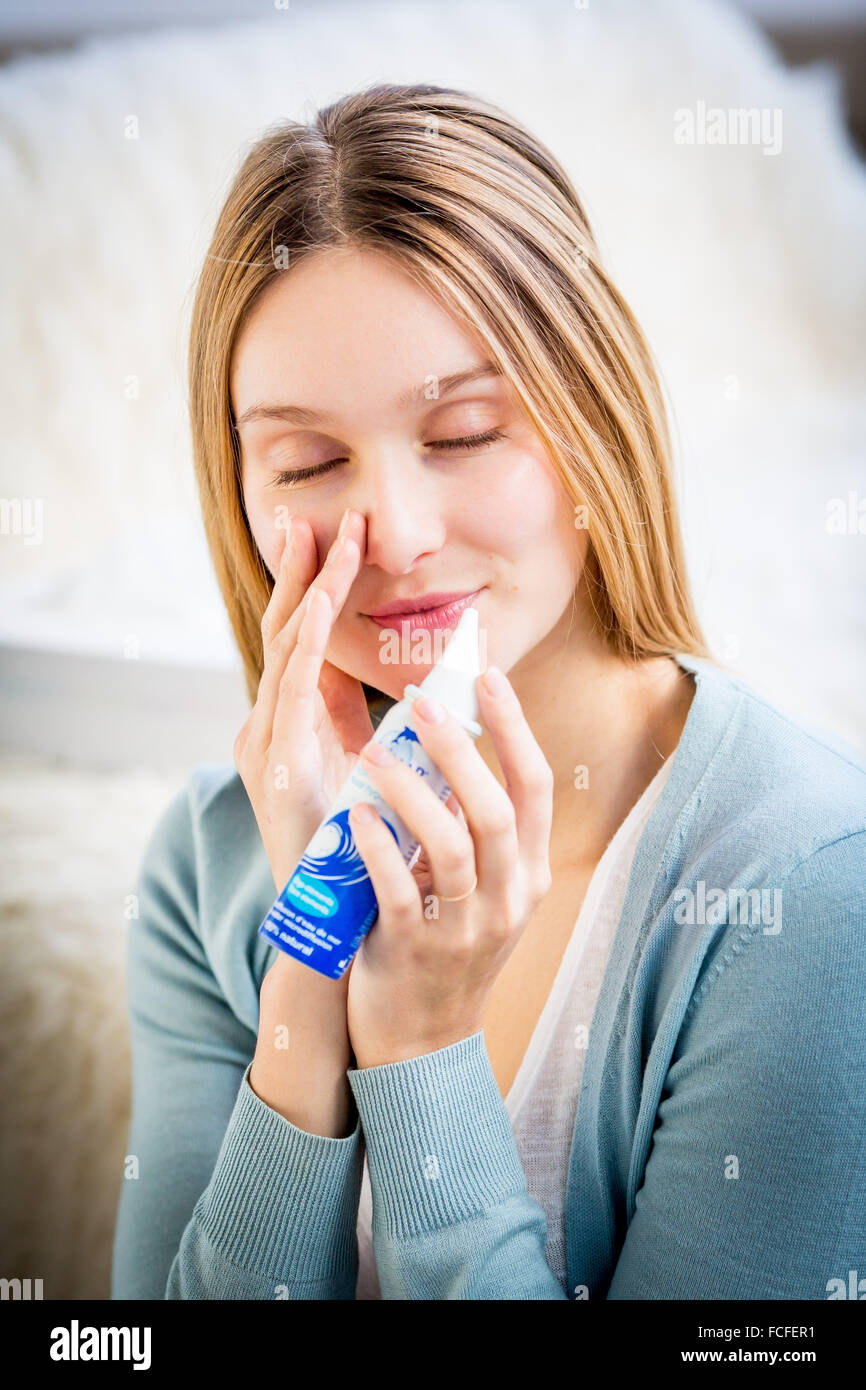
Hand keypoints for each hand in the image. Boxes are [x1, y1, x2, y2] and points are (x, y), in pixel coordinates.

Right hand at [237, 506, 370, 1133]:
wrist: (332, 923)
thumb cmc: (357, 849)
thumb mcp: (368, 775)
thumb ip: (373, 728)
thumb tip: (405, 682)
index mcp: (293, 726)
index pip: (304, 638)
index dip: (316, 584)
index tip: (333, 530)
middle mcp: (271, 730)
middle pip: (284, 632)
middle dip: (300, 572)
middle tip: (314, 515)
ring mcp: (267, 751)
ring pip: (283, 653)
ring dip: (304, 594)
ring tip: (321, 541)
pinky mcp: (276, 774)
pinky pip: (290, 697)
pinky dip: (305, 648)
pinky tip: (322, 608)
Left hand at [344, 667, 553, 1069]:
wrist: (422, 1042)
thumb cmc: (446, 943)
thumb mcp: (481, 888)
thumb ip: (473, 826)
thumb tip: (448, 738)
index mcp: (528, 873)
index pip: (536, 787)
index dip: (515, 728)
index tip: (487, 676)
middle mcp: (508, 899)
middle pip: (496, 809)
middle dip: (460, 747)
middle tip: (420, 699)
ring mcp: (463, 930)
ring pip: (451, 847)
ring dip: (413, 791)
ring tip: (375, 752)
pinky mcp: (412, 952)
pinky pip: (399, 891)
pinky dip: (378, 847)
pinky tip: (356, 814)